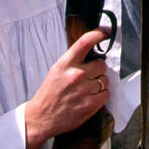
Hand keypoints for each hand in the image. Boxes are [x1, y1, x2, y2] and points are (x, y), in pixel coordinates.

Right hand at [24, 29, 109, 148]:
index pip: (85, 42)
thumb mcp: (56, 71)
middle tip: (89, 77)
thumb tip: (93, 52)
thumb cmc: (49, 94)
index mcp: (65, 64)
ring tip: (87, 90)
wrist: (41, 117)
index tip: (106, 31)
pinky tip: (91, 98)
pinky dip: (101, 96)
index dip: (99, 33)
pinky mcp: (89, 105)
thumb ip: (73, 61)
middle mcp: (75, 75)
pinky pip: (106, 94)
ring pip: (105, 80)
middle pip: (101, 64)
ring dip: (100, 84)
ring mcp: (83, 90)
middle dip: (98, 70)